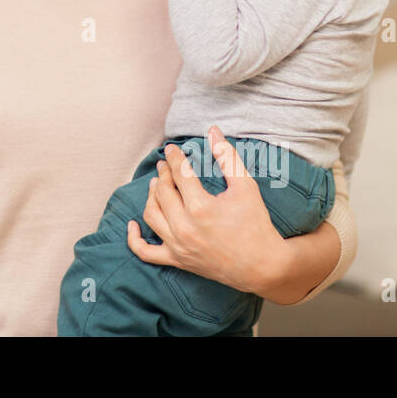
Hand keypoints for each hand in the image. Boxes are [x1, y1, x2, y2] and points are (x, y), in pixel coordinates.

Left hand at [125, 125, 290, 296]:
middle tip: (166, 164)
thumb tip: (213, 131)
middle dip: (163, 173)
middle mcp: (185, 228)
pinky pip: (145, 252)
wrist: (263, 266)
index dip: (174, 158)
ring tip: (156, 184)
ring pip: (151, 215)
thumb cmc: (256, 225)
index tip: (171, 149)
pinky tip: (132, 224)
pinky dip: (134, 239)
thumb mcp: (246, 186)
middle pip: (162, 192)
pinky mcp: (178, 261)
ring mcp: (179, 246)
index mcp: (201, 208)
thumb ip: (227, 157)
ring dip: (151, 196)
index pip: (179, 174)